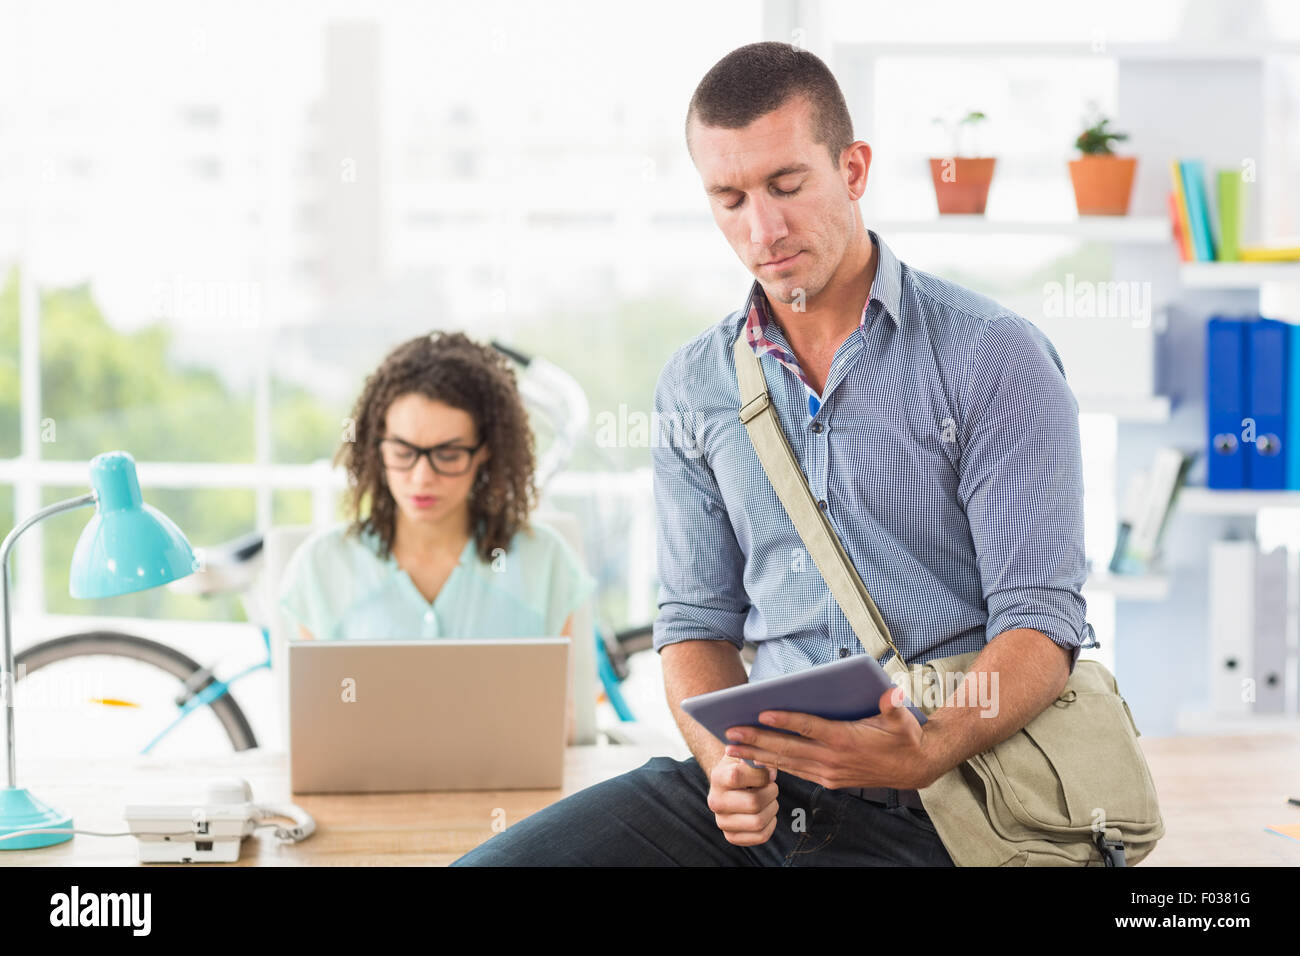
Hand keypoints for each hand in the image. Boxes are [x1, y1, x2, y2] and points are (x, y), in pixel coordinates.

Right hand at [706, 755, 779, 845]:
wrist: (729, 786)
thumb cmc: (742, 767)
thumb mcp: (748, 756)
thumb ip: (759, 759)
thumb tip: (771, 774)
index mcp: (717, 778)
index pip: (737, 776)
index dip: (760, 775)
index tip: (766, 774)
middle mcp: (715, 801)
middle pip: (754, 802)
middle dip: (771, 793)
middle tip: (772, 787)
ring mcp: (722, 822)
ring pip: (759, 821)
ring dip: (772, 808)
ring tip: (769, 799)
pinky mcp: (731, 836)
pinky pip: (761, 836)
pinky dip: (771, 824)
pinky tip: (766, 813)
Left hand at [722, 686, 932, 790]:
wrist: (915, 768)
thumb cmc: (905, 736)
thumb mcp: (903, 718)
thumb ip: (893, 704)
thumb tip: (891, 691)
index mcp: (846, 739)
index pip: (809, 728)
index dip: (785, 721)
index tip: (761, 714)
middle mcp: (833, 759)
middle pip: (788, 748)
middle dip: (757, 741)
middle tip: (730, 734)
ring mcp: (829, 773)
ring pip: (787, 763)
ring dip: (758, 756)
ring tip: (731, 749)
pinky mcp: (829, 780)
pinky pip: (796, 771)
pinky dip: (774, 765)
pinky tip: (755, 759)